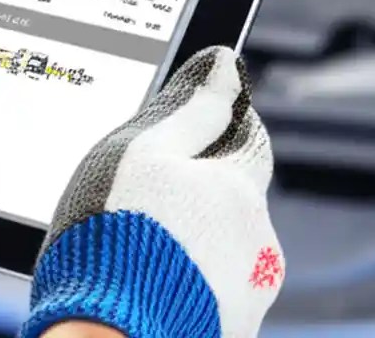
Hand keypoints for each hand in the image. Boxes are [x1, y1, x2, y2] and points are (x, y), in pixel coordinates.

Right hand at [23, 46, 283, 337]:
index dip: (215, 131)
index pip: (249, 140)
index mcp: (241, 189)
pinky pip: (210, 295)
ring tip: (133, 256)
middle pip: (233, 201)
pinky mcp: (230, 333)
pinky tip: (143, 289)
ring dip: (191, 246)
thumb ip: (188, 108)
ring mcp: (248, 297)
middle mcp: (260, 245)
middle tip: (140, 206)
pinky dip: (184, 286)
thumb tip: (222, 65)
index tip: (181, 138)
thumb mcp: (140, 152)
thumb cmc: (114, 241)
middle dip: (196, 197)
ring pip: (223, 252)